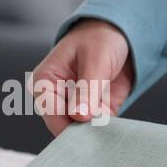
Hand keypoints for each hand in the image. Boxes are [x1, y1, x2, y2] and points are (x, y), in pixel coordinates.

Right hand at [31, 19, 133, 135]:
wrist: (121, 34)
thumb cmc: (101, 38)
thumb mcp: (95, 60)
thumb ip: (86, 90)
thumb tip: (78, 117)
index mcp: (45, 82)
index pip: (50, 112)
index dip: (67, 125)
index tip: (88, 128)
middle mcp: (57, 97)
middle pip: (64, 126)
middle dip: (83, 132)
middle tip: (101, 130)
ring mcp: (76, 106)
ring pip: (82, 131)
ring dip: (96, 132)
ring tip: (110, 126)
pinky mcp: (94, 112)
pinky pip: (98, 129)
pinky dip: (107, 130)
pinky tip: (116, 127)